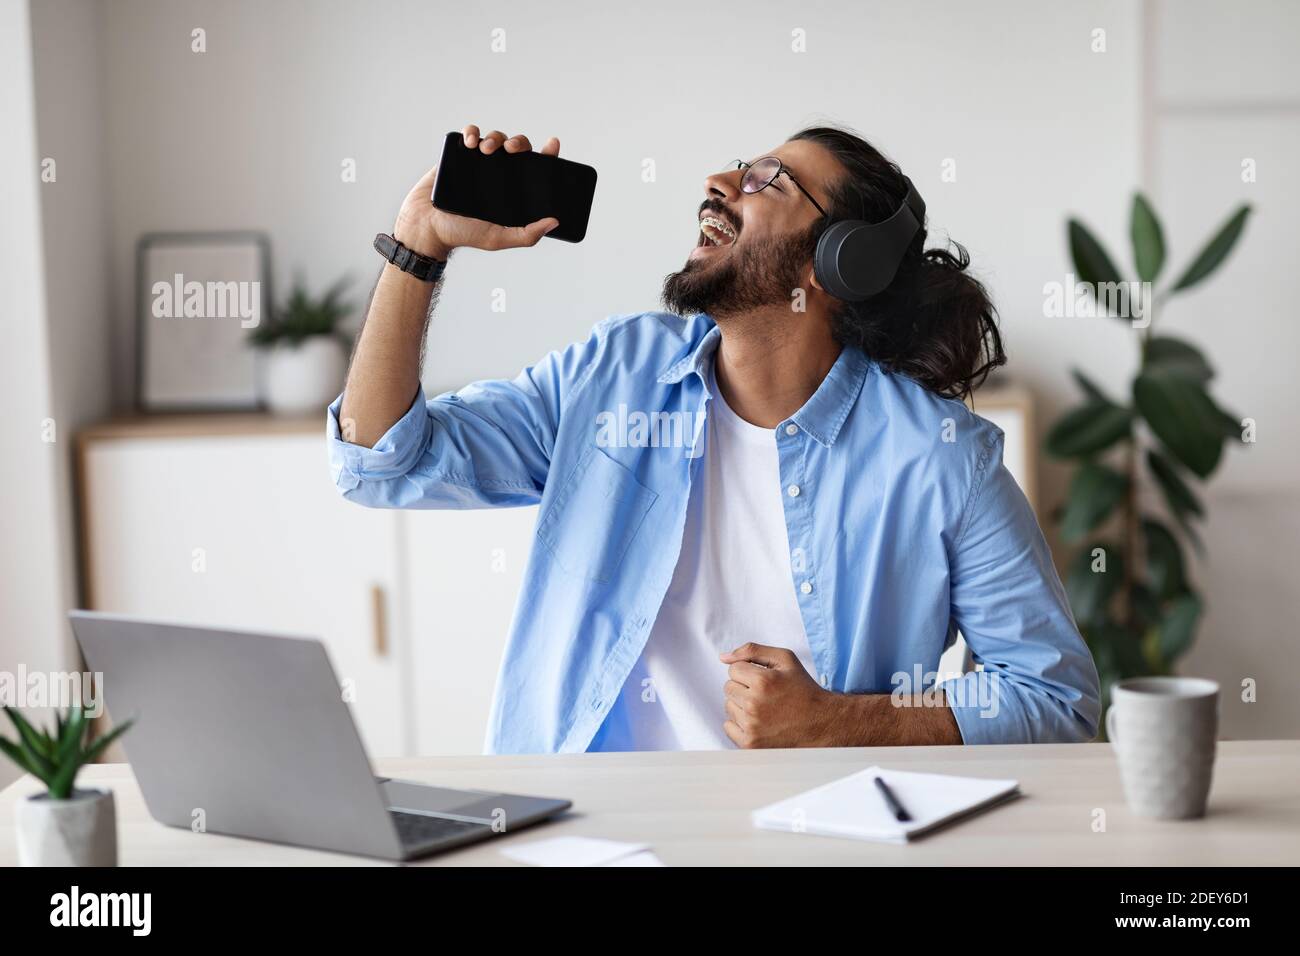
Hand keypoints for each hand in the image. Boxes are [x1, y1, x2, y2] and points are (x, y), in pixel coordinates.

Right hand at [392, 124, 561, 259]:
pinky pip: (469, 134)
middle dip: (518, 142)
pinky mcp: (458, 155)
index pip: (535, 169)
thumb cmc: (463, 234)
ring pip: (495, 138)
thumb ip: (527, 234)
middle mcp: (499, 174)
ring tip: (486, 149)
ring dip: (494, 137)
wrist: (427, 226)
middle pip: (517, 148)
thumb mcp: (498, 238)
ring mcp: (479, 163)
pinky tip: (471, 141)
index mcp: (513, 191)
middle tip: (512, 149)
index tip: (552, 145)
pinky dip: (472, 132)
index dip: (547, 155)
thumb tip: (555, 222)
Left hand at [720, 642, 837, 747]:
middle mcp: (754, 704)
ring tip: (765, 708)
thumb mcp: (785, 659)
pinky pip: (728, 727)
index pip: (733, 669)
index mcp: (763, 681)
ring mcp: (751, 726)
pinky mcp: (750, 743)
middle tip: (766, 694)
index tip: (764, 680)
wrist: (821, 723)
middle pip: (728, 688)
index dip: (749, 672)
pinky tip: (759, 722)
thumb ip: (752, 651)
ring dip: (742, 705)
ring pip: (728, 706)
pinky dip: (740, 724)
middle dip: (744, 688)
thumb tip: (723, 657)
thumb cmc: (803, 689)